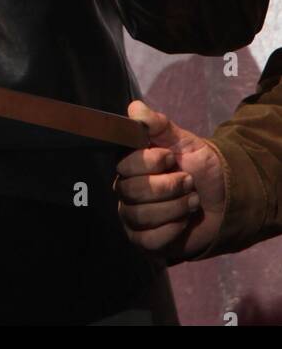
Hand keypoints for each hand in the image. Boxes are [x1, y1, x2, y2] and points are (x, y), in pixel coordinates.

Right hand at [115, 99, 225, 260]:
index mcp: (130, 166)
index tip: (170, 158)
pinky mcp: (144, 241)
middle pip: (132, 192)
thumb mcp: (184, 141)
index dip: (150, 163)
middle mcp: (126, 190)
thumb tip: (134, 108)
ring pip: (140, 216)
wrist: (224, 199)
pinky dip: (171, 230)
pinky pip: (148, 239)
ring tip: (192, 201)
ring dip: (175, 208)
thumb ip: (158, 125)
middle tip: (189, 183)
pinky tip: (183, 222)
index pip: (124, 165)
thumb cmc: (200, 168)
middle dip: (169, 187)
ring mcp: (132, 217)